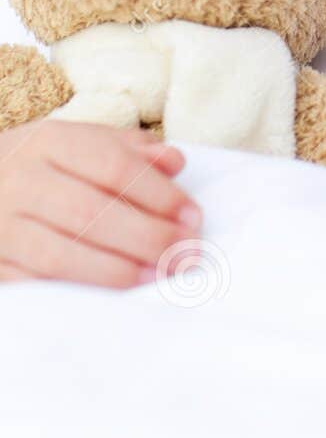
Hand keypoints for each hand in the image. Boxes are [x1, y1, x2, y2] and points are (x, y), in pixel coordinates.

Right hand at [0, 118, 199, 288]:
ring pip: (60, 255)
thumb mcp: (81, 142)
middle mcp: (19, 181)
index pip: (112, 166)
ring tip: (159, 275)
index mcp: (48, 142)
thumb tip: (175, 162)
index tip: (193, 217)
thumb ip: (129, 150)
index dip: (158, 194)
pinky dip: (75, 290)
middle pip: (90, 213)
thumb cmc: (43, 164)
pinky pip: (32, 284)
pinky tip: (112, 296)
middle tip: (187, 253)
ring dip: (117, 270)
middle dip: (147, 237)